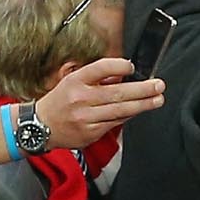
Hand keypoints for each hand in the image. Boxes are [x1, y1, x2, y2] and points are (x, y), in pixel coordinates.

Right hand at [33, 55, 165, 148]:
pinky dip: (129, 116)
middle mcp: (80, 98)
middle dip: (142, 89)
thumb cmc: (60, 101)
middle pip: (117, 92)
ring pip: (120, 110)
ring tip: (158, 99)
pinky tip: (140, 110)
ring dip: (143, 104)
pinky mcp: (90, 132)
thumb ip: (95, 78)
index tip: (132, 66)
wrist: (40, 126)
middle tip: (159, 85)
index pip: (99, 68)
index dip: (118, 66)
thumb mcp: (71, 81)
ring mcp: (86, 117)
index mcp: (75, 80)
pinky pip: (115, 122)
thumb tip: (123, 75)